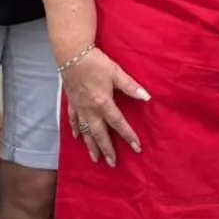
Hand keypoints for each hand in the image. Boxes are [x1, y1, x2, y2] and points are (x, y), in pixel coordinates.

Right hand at [61, 50, 149, 166]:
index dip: (128, 136)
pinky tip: (77, 138)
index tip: (136, 148)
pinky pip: (73, 121)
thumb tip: (147, 97)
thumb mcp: (116, 73)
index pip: (119, 124)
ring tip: (95, 158)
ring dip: (91, 146)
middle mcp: (90, 110)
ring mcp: (79, 108)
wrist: (72, 55)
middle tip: (112, 163)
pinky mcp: (72, 103)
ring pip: (85, 132)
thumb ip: (131, 87)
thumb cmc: (96, 63)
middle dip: (107, 149)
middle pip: (100, 134)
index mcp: (103, 103)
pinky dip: (75, 130)